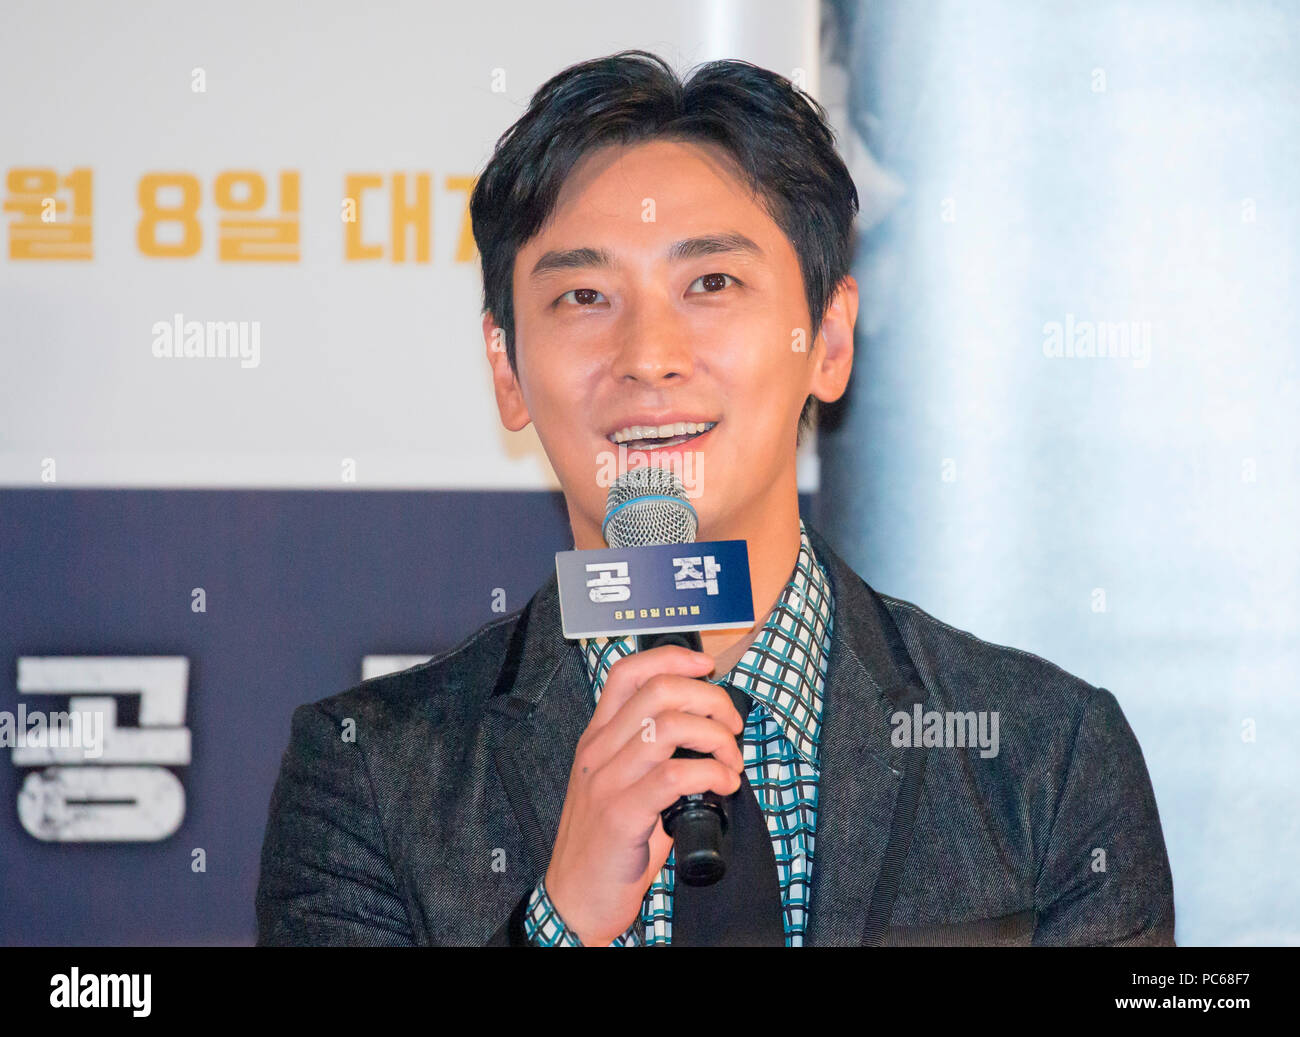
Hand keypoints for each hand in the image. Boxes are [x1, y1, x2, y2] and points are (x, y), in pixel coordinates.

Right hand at [542, 645, 745, 945]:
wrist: (575, 898)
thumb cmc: (607, 842)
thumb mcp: (620, 783)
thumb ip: (649, 753)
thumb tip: (706, 729)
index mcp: (597, 737)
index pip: (627, 672)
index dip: (672, 657)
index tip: (707, 666)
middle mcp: (598, 751)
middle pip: (658, 691)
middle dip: (709, 700)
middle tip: (731, 726)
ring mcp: (607, 782)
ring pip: (668, 727)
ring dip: (716, 739)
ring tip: (731, 762)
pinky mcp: (621, 816)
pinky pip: (673, 776)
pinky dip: (711, 773)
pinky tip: (723, 785)